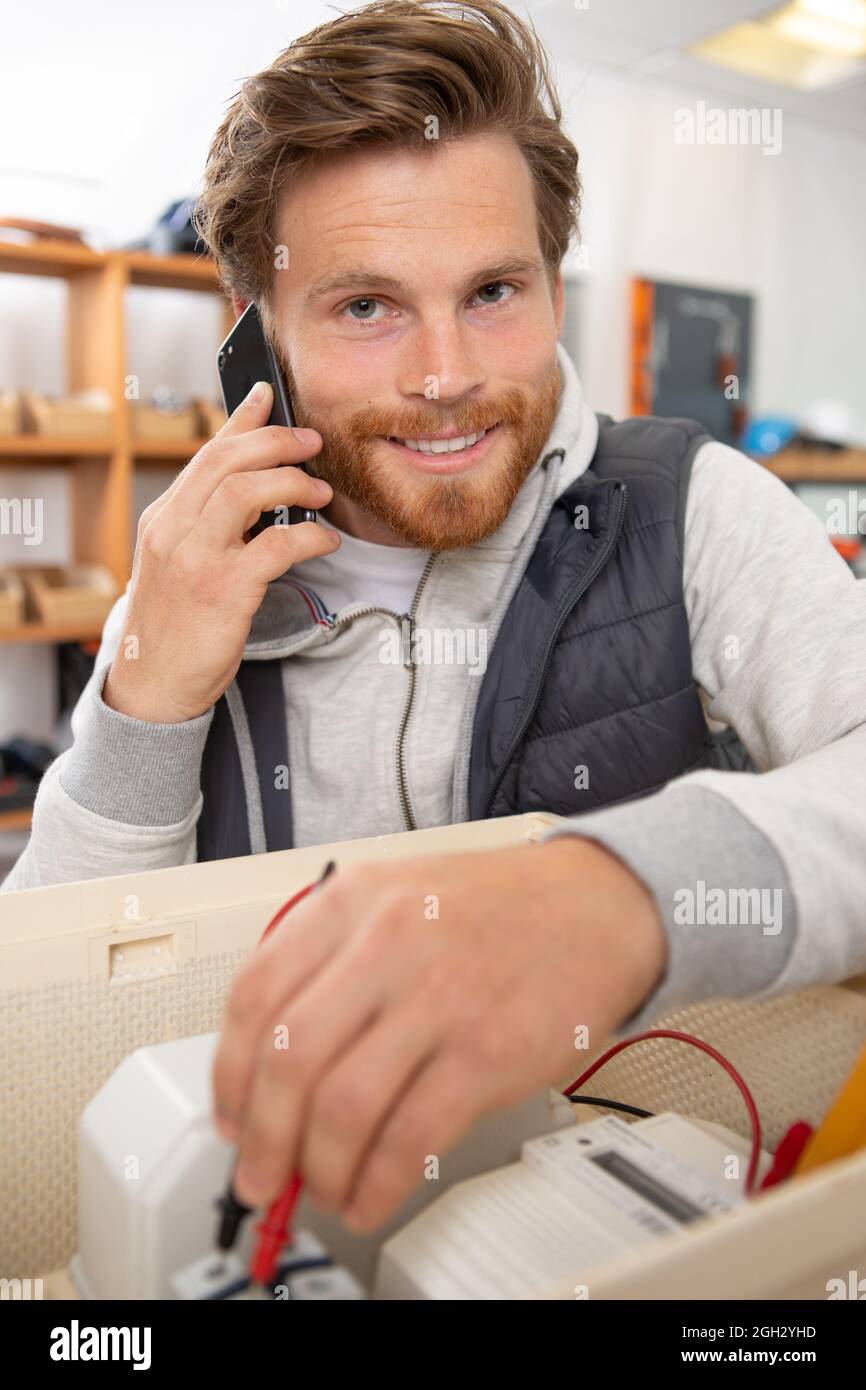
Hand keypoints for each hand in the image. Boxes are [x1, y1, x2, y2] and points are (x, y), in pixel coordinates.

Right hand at [103, 381, 338, 722]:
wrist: (153, 685)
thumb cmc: (174, 626)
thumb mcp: (180, 563)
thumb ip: (208, 522)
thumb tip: (251, 484)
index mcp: (164, 520)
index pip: (207, 455)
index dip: (242, 420)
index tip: (269, 394)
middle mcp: (173, 531)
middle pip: (228, 461)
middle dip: (277, 444)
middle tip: (312, 445)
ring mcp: (196, 559)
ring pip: (246, 491)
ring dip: (292, 483)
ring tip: (320, 494)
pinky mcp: (224, 591)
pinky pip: (276, 546)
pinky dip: (309, 536)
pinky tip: (325, 541)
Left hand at [213, 835, 665, 1231]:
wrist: (598, 905)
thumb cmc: (495, 907)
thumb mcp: (396, 895)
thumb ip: (329, 957)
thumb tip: (270, 1058)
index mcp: (352, 900)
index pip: (255, 996)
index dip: (229, 1074)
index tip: (231, 1116)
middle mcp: (389, 942)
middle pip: (289, 1061)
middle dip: (263, 1140)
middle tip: (260, 1174)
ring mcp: (441, 998)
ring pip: (342, 1109)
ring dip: (317, 1170)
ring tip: (319, 1189)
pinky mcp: (489, 1052)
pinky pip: (410, 1139)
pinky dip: (377, 1184)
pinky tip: (370, 1194)